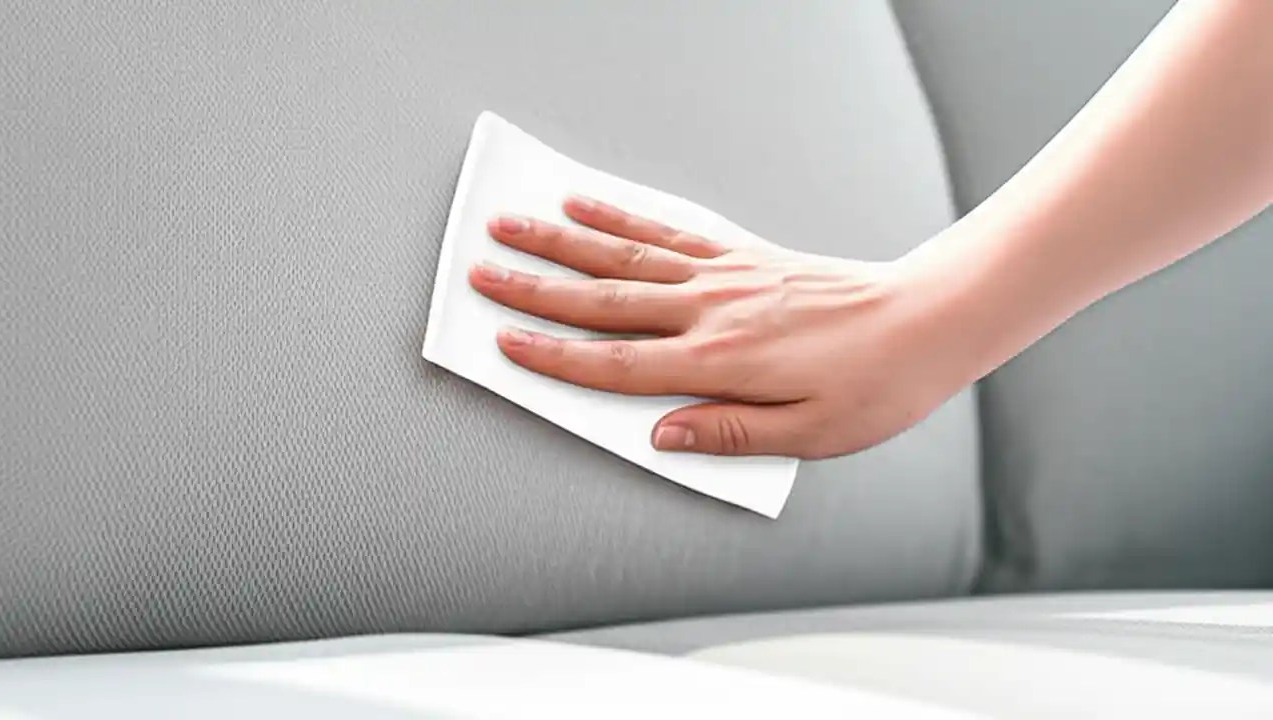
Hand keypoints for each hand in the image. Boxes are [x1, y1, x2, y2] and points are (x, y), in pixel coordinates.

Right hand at [468, 197, 971, 458]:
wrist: (926, 319)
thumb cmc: (876, 383)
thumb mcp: (810, 434)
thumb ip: (729, 433)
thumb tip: (661, 437)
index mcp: (721, 362)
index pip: (618, 363)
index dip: (555, 355)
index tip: (504, 341)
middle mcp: (712, 310)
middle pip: (605, 300)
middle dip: (536, 289)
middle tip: (481, 273)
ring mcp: (725, 276)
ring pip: (626, 256)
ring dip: (563, 242)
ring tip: (514, 226)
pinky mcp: (741, 256)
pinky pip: (670, 230)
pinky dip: (624, 217)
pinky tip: (590, 204)